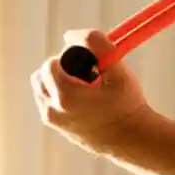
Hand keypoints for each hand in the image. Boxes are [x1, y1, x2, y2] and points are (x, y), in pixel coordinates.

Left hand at [31, 29, 150, 153]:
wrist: (132, 139)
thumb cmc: (127, 104)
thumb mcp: (118, 70)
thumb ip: (95, 45)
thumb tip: (69, 35)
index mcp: (64, 96)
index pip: (51, 63)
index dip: (68, 56)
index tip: (87, 60)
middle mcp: (53, 111)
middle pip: (42, 75)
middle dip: (60, 67)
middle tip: (84, 70)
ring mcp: (54, 121)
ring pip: (42, 89)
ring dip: (57, 80)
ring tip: (82, 83)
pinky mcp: (58, 128)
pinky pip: (49, 102)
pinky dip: (59, 95)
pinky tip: (82, 96)